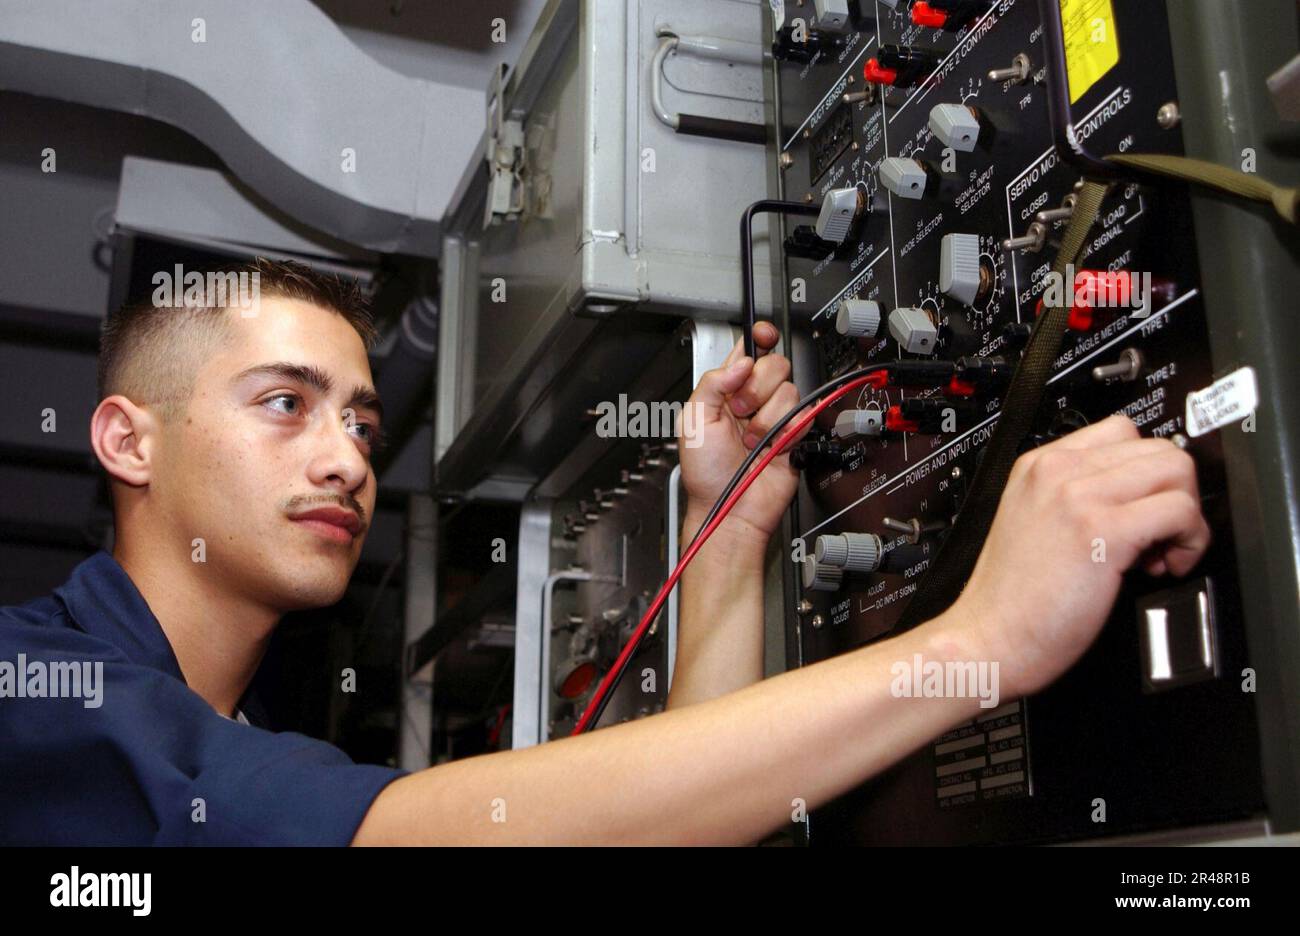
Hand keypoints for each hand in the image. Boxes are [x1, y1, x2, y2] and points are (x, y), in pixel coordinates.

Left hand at [678, 323, 804, 539]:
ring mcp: (775, 416)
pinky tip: (770, 447)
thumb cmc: (706, 473)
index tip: (763, 335)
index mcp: (725, 390)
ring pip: (789, 390)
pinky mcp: (795, 434)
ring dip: (766, 418)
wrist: (730, 508)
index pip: (750, 350)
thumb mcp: (692, 420)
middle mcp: (753, 399)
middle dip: (756, 389)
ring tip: (752, 439)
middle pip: (775, 364)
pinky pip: (804, 416)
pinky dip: (786, 433)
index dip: (760, 337)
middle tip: (739, 413)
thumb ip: (712, 382)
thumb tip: (741, 361)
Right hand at [950, 414, 1211, 699]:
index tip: (1142, 509)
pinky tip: (1162, 566)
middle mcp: (1057, 471)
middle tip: (1157, 537)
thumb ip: (1074, 498)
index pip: (1123, 432)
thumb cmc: (1010, 599)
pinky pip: (1180, 510)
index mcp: (1038, 466)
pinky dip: (1189, 540)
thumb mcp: (1031, 522)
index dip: (1145, 474)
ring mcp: (1078, 496)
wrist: (987, 638)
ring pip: (1176, 469)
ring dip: (1185, 514)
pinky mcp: (1102, 530)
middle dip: (1173, 492)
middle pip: (1157, 447)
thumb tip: (1137, 498)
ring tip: (1160, 552)